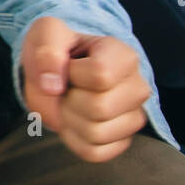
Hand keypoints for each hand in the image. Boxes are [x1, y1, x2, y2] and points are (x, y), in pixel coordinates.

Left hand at [20, 16, 150, 162]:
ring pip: (96, 133)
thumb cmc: (55, 50)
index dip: (73, 73)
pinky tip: (73, 120)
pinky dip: (73, 139)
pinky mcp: (123, 141)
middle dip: (69, 99)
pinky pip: (93, 152)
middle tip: (66, 87)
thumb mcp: (46, 32)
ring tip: (70, 102)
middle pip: (100, 108)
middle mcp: (138, 87)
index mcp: (124, 56)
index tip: (69, 65)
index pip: (101, 75)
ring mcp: (134, 117)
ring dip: (69, 119)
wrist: (55, 73)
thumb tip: (52, 86)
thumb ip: (48, 48)